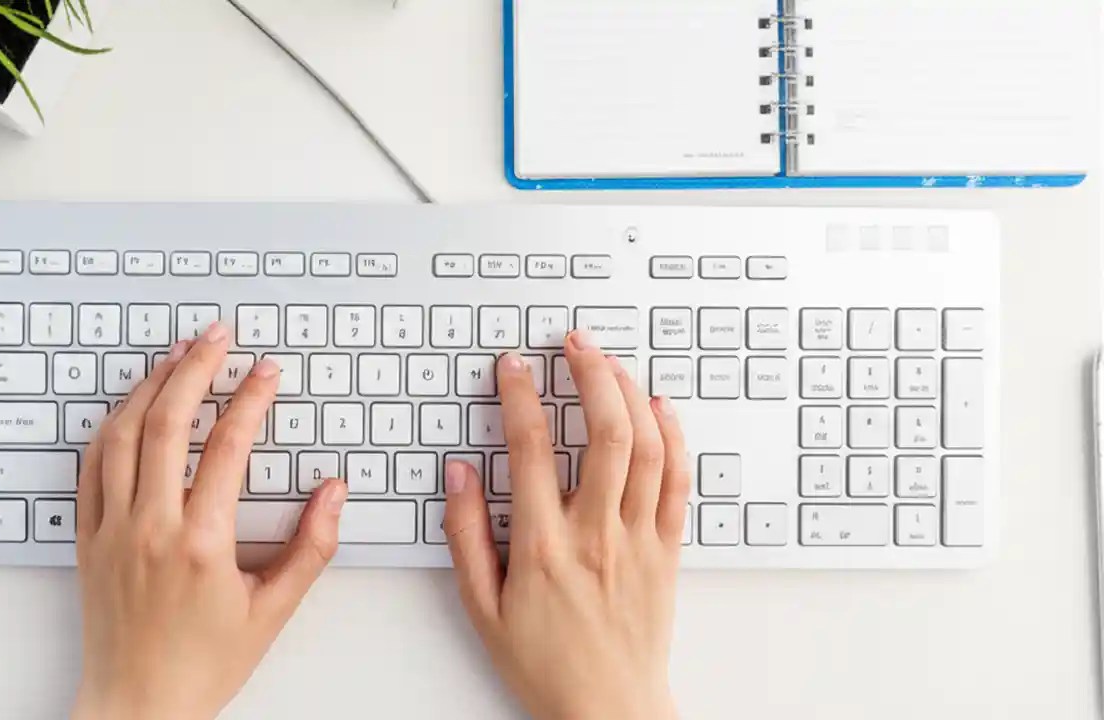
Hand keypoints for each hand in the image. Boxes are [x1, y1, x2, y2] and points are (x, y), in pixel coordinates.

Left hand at [71, 323, 347, 719]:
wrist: (138, 706)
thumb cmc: (205, 664)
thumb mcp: (274, 611)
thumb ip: (312, 548)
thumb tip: (333, 492)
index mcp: (203, 543)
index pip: (229, 446)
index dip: (251, 398)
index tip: (267, 372)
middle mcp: (152, 527)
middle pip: (169, 423)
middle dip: (196, 368)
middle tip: (218, 336)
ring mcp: (112, 530)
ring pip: (123, 435)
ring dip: (150, 386)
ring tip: (176, 355)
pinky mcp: (87, 539)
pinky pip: (90, 466)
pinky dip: (111, 426)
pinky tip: (132, 406)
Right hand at [444, 332, 689, 719]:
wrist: (608, 709)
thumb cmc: (544, 663)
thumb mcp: (483, 608)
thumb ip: (466, 536)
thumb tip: (460, 475)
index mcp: (544, 545)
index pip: (531, 449)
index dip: (519, 396)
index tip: (512, 366)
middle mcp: (596, 534)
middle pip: (605, 432)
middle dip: (591, 373)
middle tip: (574, 341)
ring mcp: (639, 539)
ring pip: (647, 447)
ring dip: (630, 393)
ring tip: (610, 361)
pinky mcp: (668, 549)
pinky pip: (678, 481)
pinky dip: (673, 436)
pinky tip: (659, 408)